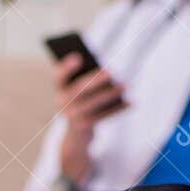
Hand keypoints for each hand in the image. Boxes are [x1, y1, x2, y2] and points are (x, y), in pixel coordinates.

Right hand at [53, 53, 126, 182]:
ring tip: (125, 85)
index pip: (59, 76)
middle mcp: (62, 102)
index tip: (78, 56)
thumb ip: (87, 77)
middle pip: (80, 89)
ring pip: (94, 102)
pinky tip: (130, 102)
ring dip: (111, 93)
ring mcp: (72, 115)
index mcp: (59, 88)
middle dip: (96, 80)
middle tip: (111, 72)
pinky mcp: (84, 125)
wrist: (76, 134)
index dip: (66, 67)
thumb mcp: (80, 90)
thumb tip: (107, 73)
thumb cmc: (81, 102)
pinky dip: (118, 109)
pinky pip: (103, 115)